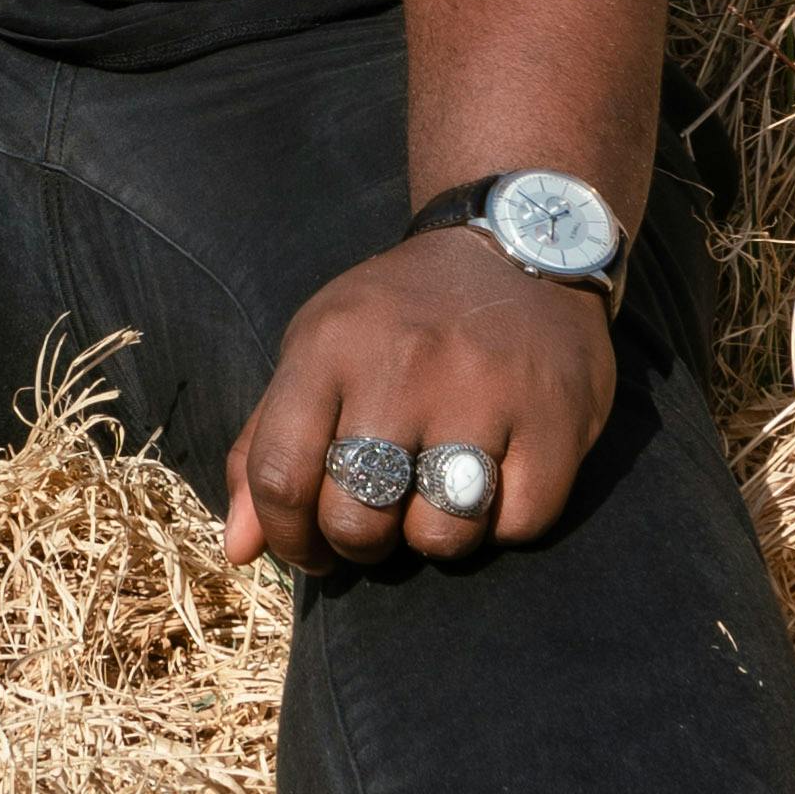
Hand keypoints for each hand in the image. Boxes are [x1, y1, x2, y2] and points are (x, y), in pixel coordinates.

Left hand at [223, 230, 616, 571]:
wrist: (516, 243)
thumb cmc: (400, 316)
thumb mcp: (317, 350)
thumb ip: (266, 446)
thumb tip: (238, 550)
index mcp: (330, 345)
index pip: (280, 477)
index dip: (287, 538)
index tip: (310, 549)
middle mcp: (403, 363)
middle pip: (357, 519)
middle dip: (362, 544)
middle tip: (381, 520)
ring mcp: (484, 388)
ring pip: (440, 535)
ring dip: (437, 537)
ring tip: (439, 498)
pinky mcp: (556, 414)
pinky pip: (519, 524)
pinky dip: (506, 523)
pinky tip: (499, 481)